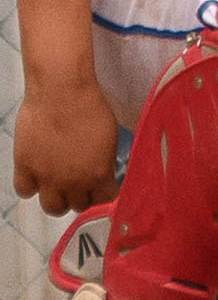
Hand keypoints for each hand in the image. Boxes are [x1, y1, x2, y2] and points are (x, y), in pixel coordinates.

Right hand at [15, 73, 119, 215]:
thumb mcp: (110, 137)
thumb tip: (104, 172)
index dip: (104, 194)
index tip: (102, 189)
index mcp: (99, 174)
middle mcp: (73, 181)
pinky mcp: (25, 167)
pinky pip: (25, 191)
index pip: (105, 200)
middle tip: (81, 187)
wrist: (61, 91)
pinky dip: (30, 187)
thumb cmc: (89, 106)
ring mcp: (47, 176)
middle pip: (79, 207)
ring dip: (57, 199)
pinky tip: (37, 177)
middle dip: (82, 198)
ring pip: (52, 207)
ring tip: (60, 187)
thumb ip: (105, 161)